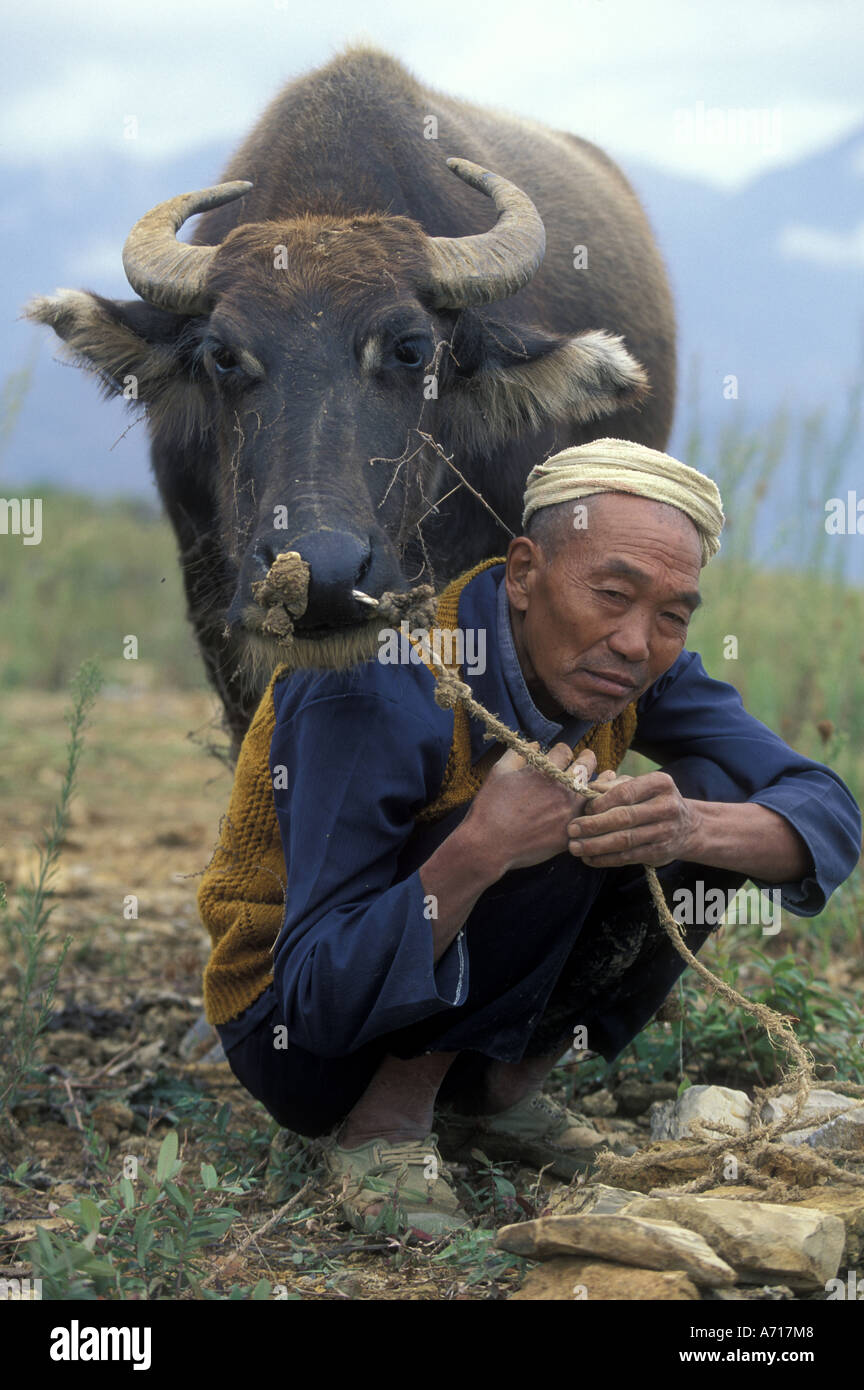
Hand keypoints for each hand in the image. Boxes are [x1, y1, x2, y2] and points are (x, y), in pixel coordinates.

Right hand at [462, 743, 597, 875]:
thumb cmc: (490, 807)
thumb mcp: (499, 772)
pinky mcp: (569, 832)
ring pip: (594, 790)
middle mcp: (560, 788)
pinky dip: (594, 809)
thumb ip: (518, 754)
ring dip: (595, 782)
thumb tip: (535, 745)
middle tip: (586, 758)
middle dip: (586, 759)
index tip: (561, 754)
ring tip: (600, 778)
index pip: (564, 751)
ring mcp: (568, 812)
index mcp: (543, 771)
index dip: (562, 750)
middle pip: (586, 765)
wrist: (488, 844)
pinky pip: (590, 817)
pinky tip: (595, 806)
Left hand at [567, 770, 699, 867]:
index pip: (626, 792)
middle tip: (571, 830)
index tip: (581, 809)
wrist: (687, 827)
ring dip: (596, 846)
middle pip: (624, 818)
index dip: (601, 802)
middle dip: (594, 825)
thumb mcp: (640, 785)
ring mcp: (665, 832)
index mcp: (660, 784)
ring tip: (575, 847)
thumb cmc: (652, 800)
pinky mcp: (660, 853)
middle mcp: (667, 807)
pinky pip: (628, 857)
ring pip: (625, 841)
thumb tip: (585, 789)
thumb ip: (613, 785)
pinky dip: (606, 859)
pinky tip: (589, 858)